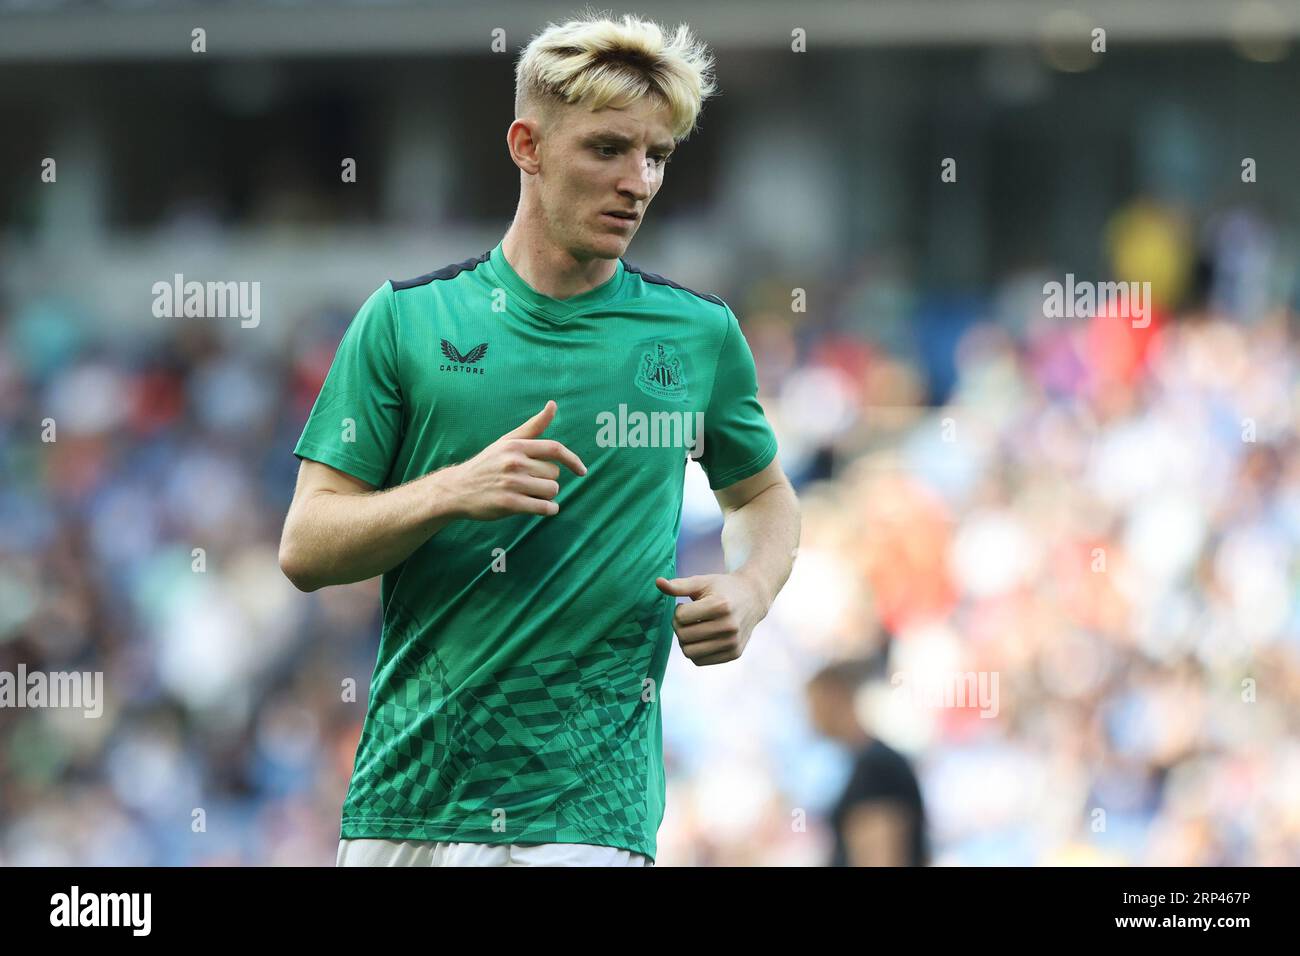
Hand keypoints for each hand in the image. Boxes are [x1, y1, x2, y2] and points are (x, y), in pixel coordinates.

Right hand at [440, 400, 586, 519]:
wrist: (457, 489)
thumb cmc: (487, 464)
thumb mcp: (507, 442)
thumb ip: (533, 426)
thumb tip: (553, 404)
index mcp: (516, 446)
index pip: (554, 449)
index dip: (573, 460)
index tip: (583, 471)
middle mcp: (514, 462)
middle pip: (554, 473)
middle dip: (548, 480)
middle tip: (530, 483)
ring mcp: (511, 483)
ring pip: (551, 490)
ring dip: (547, 496)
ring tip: (531, 494)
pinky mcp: (509, 503)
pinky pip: (543, 507)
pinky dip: (548, 510)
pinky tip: (542, 508)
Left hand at [655, 573, 767, 665]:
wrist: (753, 598)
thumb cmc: (723, 588)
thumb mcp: (702, 582)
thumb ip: (679, 585)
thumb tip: (657, 582)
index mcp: (720, 606)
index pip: (681, 617)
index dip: (678, 610)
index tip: (686, 605)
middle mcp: (729, 626)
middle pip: (683, 636)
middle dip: (679, 626)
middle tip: (686, 618)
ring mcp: (733, 642)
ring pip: (690, 653)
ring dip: (685, 641)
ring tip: (693, 628)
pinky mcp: (734, 654)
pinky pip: (700, 661)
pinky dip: (696, 651)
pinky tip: (702, 637)